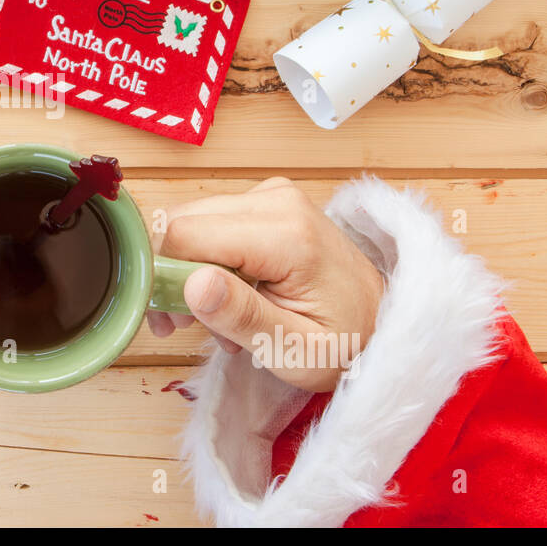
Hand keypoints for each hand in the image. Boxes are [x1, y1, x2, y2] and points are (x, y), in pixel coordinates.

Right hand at [147, 178, 383, 391]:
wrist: (383, 320)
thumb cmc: (345, 343)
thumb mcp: (296, 351)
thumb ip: (243, 317)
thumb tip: (192, 283)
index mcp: (286, 234)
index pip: (186, 235)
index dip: (163, 276)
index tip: (170, 321)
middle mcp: (277, 200)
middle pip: (182, 223)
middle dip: (171, 275)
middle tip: (183, 325)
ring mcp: (272, 194)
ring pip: (191, 221)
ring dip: (188, 270)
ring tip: (215, 318)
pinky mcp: (267, 199)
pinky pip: (211, 222)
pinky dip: (206, 259)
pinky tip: (228, 293)